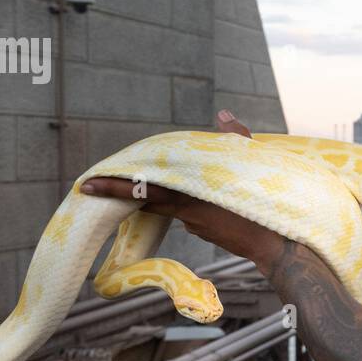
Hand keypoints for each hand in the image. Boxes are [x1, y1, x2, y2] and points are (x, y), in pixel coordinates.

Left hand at [80, 111, 286, 274]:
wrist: (275, 247)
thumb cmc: (264, 204)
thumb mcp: (251, 163)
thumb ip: (234, 136)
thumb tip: (221, 113)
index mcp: (188, 195)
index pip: (142, 188)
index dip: (113, 186)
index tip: (86, 185)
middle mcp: (186, 211)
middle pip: (149, 197)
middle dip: (125, 191)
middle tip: (99, 185)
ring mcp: (195, 223)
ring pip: (176, 203)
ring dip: (179, 195)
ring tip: (200, 190)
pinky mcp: (204, 231)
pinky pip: (192, 214)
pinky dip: (197, 205)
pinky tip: (219, 203)